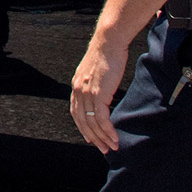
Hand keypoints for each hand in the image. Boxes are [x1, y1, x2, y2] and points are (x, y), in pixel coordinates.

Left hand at [68, 23, 135, 152]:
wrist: (109, 41)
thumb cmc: (107, 53)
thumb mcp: (95, 71)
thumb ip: (95, 83)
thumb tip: (102, 92)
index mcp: (76, 86)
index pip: (76, 113)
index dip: (83, 127)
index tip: (91, 138)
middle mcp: (78, 91)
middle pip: (83, 122)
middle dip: (93, 138)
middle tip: (103, 149)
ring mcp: (86, 93)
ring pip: (92, 123)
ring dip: (102, 138)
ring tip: (112, 147)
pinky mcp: (98, 94)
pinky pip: (102, 119)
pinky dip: (108, 131)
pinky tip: (114, 138)